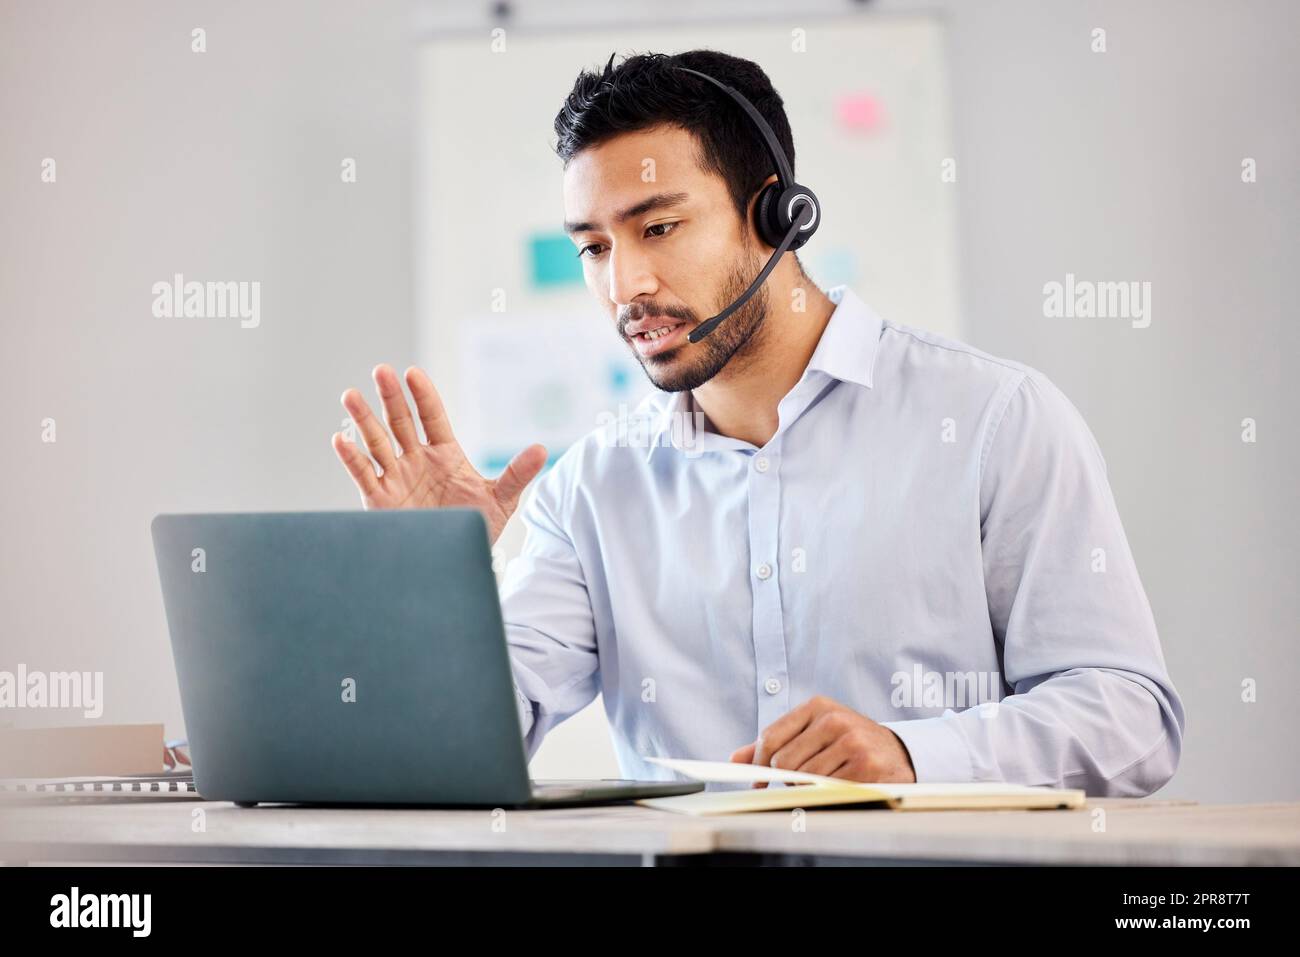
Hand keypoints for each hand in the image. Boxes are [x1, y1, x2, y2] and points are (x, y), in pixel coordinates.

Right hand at [331, 364, 546, 544]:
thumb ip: (516, 473)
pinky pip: (363, 475)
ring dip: (364, 419)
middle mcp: (416, 460)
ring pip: (377, 442)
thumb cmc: (474, 527)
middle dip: (390, 397)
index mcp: (444, 454)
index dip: (422, 395)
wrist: (454, 562)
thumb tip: (542, 449)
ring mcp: (396, 478)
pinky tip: (341, 439)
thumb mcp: (500, 500)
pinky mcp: (379, 500)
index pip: (432, 417)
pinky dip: (351, 458)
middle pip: (401, 422)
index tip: (413, 373)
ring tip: (351, 395)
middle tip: (381, 371)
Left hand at [728, 695, 916, 786]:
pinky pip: (827, 789)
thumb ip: (775, 742)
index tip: (757, 780)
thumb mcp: (812, 732)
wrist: (896, 752)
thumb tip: (735, 758)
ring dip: (807, 786)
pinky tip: (838, 785)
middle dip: (784, 777)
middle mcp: (834, 719)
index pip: (771, 736)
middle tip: (796, 782)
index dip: (759, 762)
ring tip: (823, 779)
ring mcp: (851, 741)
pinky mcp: (865, 766)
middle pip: (784, 760)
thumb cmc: (848, 741)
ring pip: (804, 777)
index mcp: (817, 706)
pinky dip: (827, 793)